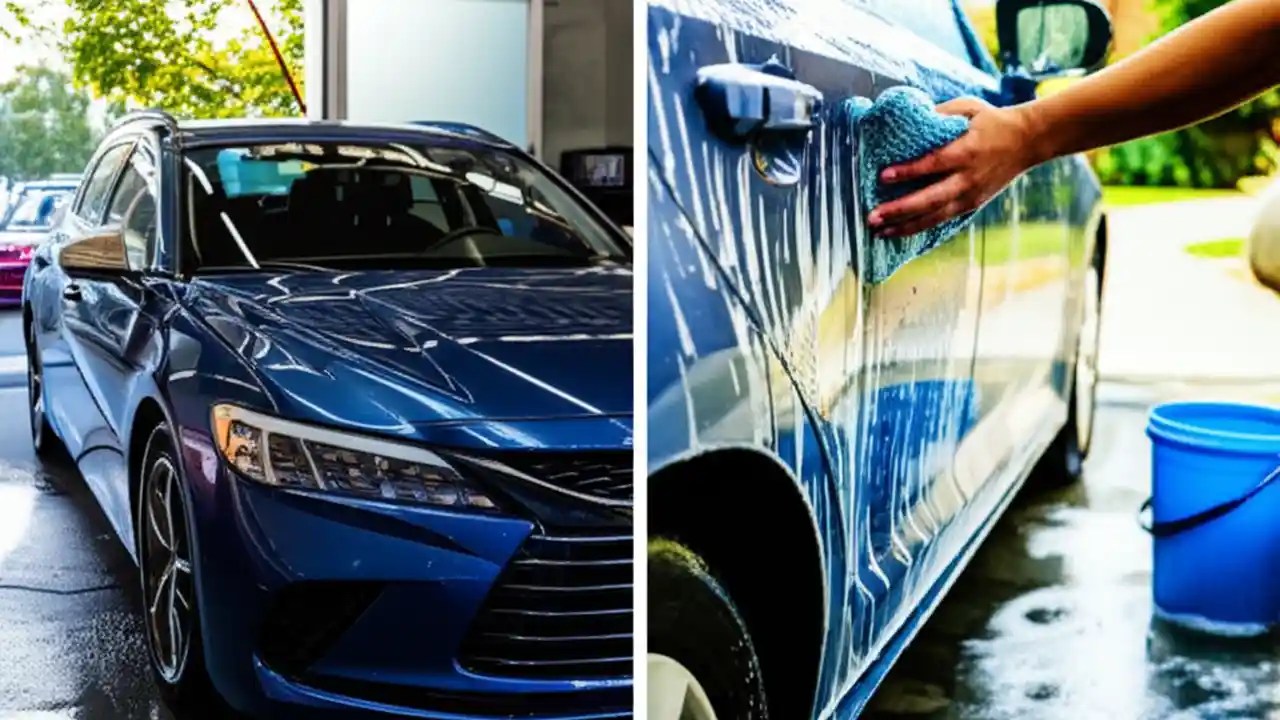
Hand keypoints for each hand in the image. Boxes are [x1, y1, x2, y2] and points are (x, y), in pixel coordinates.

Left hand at [867, 98, 1044, 236]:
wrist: (1028, 140)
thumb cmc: (992, 120)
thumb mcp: (968, 108)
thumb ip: (938, 114)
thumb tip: (907, 120)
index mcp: (966, 151)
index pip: (933, 163)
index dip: (908, 171)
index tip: (884, 176)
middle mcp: (968, 177)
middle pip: (930, 199)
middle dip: (900, 210)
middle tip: (872, 217)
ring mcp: (971, 195)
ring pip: (935, 216)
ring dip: (905, 226)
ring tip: (879, 232)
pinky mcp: (972, 205)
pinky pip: (942, 220)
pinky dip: (920, 227)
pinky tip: (899, 232)